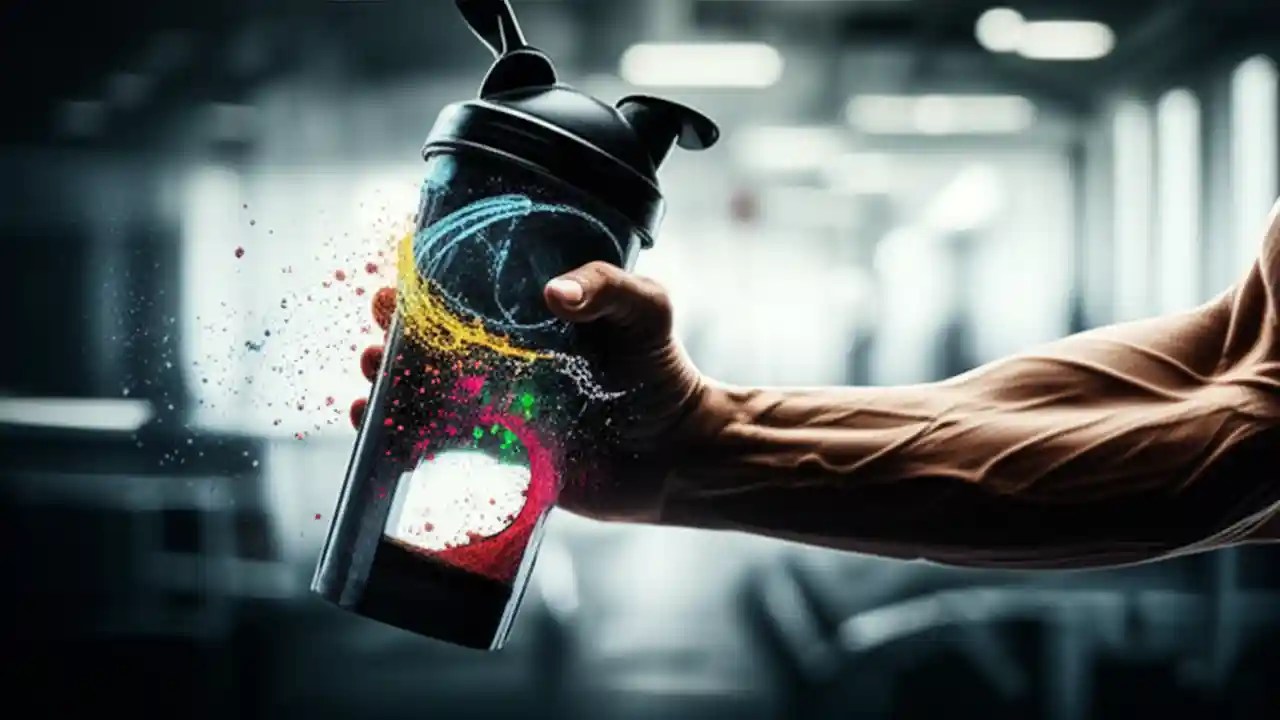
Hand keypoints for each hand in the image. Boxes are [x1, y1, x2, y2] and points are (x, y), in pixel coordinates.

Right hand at [350, 263, 713, 521]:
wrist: (679, 455)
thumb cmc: (664, 374)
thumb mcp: (647, 312)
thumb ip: (609, 289)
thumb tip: (554, 294)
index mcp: (533, 317)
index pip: (469, 287)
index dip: (427, 277)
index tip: (400, 269)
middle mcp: (508, 357)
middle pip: (433, 334)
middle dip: (394, 325)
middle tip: (381, 319)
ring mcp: (499, 403)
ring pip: (426, 386)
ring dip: (387, 377)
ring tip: (373, 370)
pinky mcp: (499, 451)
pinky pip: (440, 440)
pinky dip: (402, 435)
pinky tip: (379, 428)